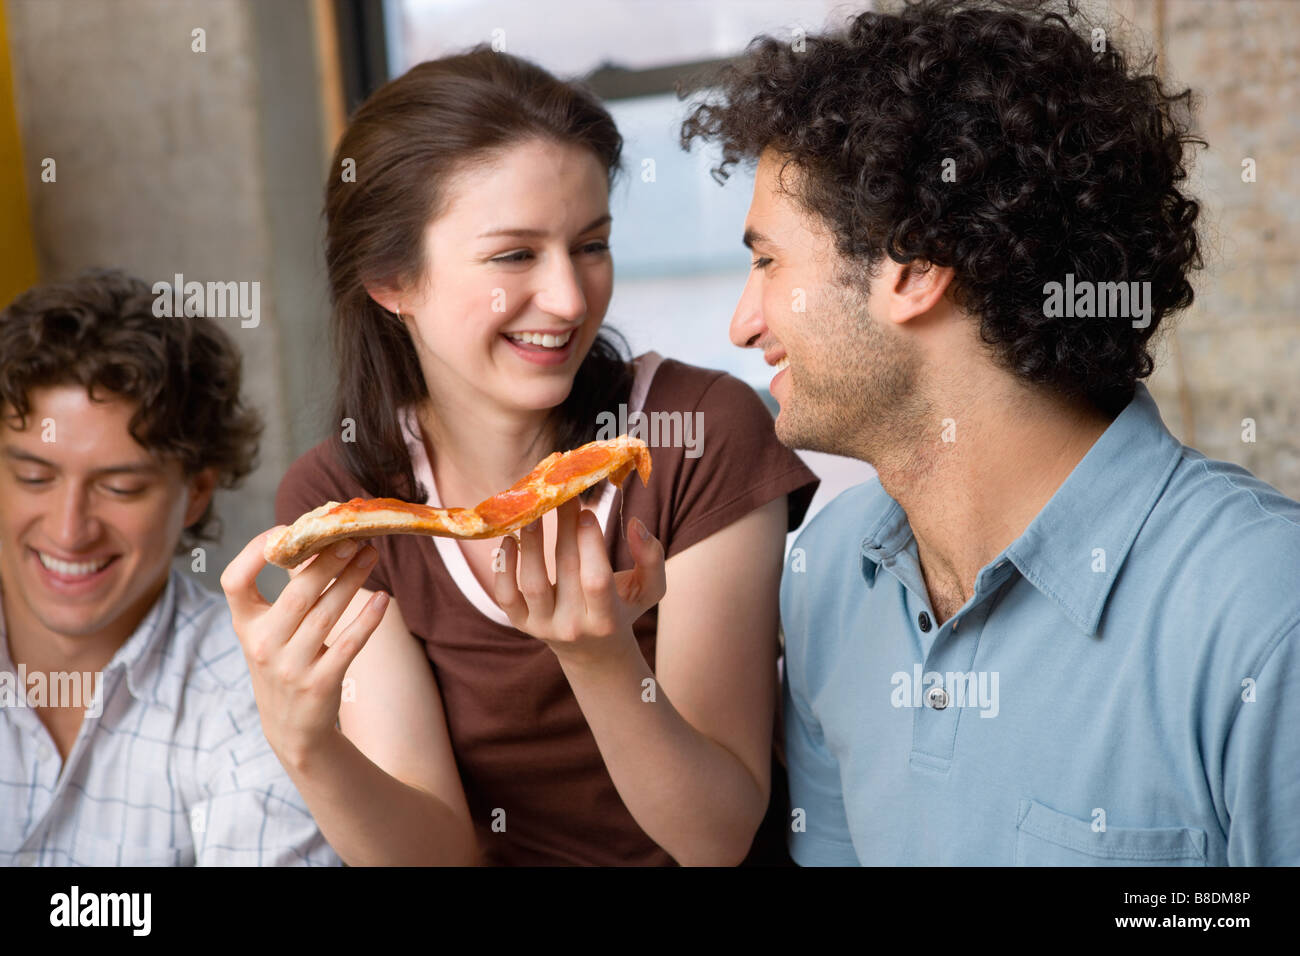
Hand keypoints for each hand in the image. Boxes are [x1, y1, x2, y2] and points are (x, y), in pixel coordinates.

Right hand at [220, 529, 389, 768]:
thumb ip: (286, 595)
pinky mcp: (320, 684)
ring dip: (352, 581)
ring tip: (372, 555)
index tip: (283, 530)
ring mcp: (291, 667)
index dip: (252, 553)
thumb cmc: (285, 663)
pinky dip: (368, 619)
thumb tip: (318, 543)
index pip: (234, 583)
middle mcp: (263, 646)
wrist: (291, 728)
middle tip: (352, 538)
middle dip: (327, 562)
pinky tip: (383, 599)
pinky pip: (349, 644)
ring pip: (327, 615)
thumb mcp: (270, 633)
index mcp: (246, 626)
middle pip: (297, 594)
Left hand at [492, 497, 665, 663]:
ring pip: (533, 583)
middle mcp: (573, 626)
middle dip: (564, 529)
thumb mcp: (649, 589)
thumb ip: (652, 557)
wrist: (593, 651)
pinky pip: (506, 596)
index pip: (596, 580)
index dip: (590, 545)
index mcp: (606, 619)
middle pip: (566, 571)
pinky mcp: (521, 624)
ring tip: (532, 513)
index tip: (587, 511)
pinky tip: (509, 539)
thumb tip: (636, 524)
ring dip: (531, 545)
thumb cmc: (623, 608)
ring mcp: (544, 627)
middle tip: (562, 496)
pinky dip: (503, 567)